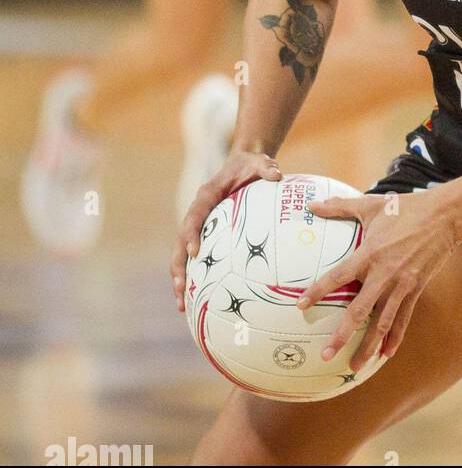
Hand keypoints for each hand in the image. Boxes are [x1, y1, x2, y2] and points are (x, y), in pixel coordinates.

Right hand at [170, 150, 282, 311]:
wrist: (245, 164)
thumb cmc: (252, 165)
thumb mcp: (260, 162)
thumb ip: (266, 167)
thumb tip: (277, 175)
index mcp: (207, 195)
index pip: (194, 216)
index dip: (191, 234)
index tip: (194, 252)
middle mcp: (198, 211)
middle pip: (180, 241)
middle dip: (178, 266)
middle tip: (180, 289)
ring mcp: (200, 225)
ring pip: (183, 254)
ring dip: (180, 278)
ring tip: (181, 304)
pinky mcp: (206, 234)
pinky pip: (196, 258)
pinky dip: (194, 277)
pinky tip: (198, 299)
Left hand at [297, 192, 457, 369]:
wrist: (444, 217)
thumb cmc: (405, 208)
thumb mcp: (372, 205)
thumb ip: (340, 207)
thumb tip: (311, 204)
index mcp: (369, 253)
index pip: (338, 276)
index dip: (318, 291)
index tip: (300, 306)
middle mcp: (384, 274)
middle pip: (359, 311)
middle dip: (341, 335)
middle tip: (325, 355)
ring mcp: (402, 285)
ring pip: (382, 322)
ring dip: (368, 346)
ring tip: (355, 367)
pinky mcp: (416, 289)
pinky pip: (403, 318)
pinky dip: (395, 337)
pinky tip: (386, 354)